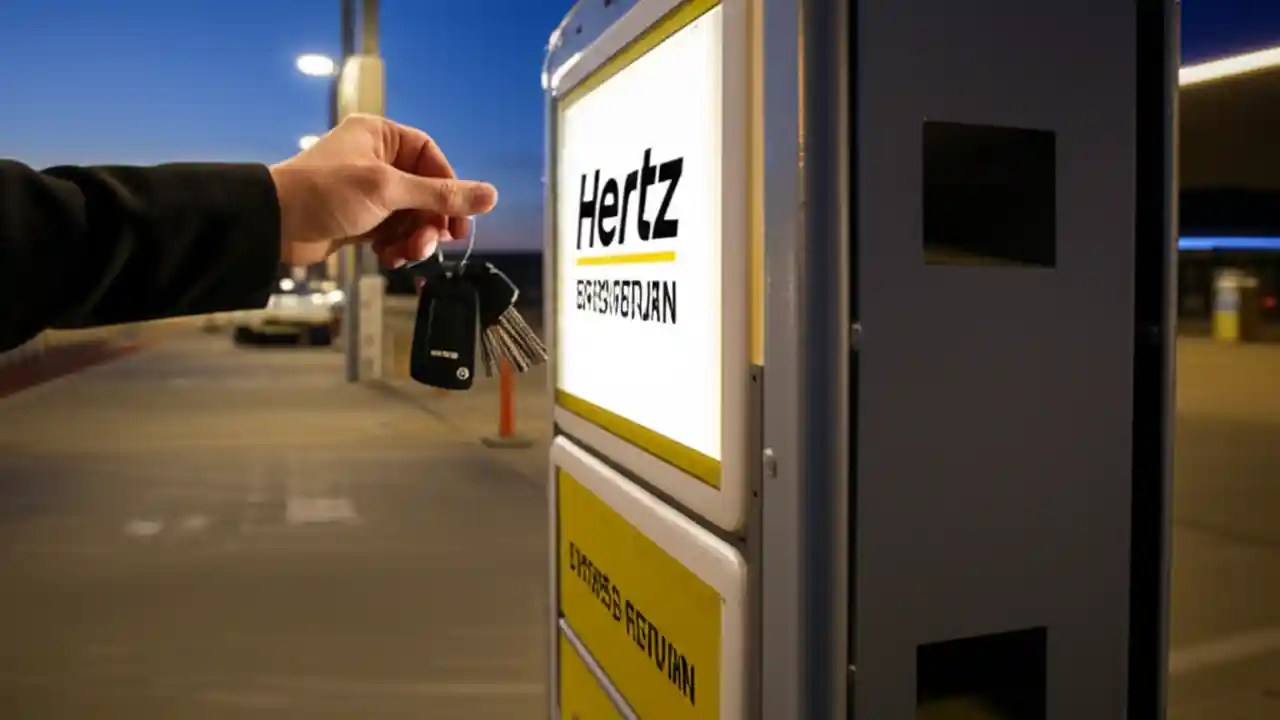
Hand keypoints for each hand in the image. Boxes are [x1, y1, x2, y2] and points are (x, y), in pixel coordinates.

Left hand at [268, 113, 497, 267]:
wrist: (272, 224)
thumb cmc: (324, 192)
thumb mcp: (388, 190)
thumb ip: (441, 195)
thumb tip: (491, 195)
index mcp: (380, 136)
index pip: (431, 158)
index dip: (448, 188)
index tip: (458, 219)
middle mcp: (375, 159)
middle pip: (424, 191)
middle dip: (429, 221)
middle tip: (432, 244)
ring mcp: (366, 191)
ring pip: (409, 216)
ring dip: (413, 239)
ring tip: (406, 255)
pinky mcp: (358, 218)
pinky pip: (391, 232)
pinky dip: (395, 247)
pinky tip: (388, 259)